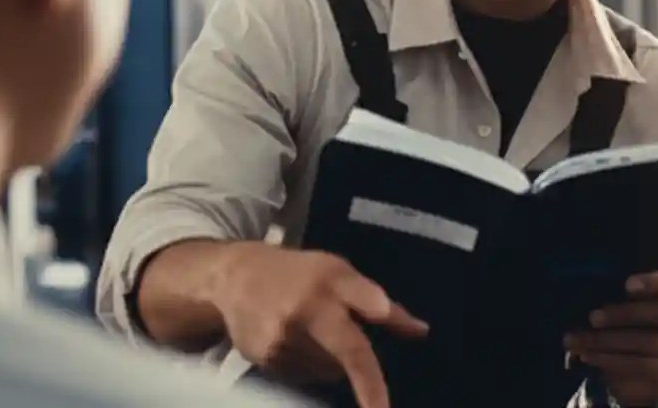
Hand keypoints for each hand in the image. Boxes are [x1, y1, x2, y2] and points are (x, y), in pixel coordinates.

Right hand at [214, 242, 428, 407]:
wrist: (235, 277)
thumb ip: (379, 303)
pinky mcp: (262, 362)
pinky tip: (295, 338)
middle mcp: (299, 320)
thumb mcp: (341, 273)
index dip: (370, 384)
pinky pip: (301, 376)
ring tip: (311, 327)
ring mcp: (277, 346)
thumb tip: (422, 331)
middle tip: (335, 326)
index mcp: (326, 292)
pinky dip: (308, 363)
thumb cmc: (301, 273)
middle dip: (350, 354)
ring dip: (328, 358)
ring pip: (324, 372)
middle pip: (342, 362)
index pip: (354, 347)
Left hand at [564, 269, 657, 405]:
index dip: (654, 281)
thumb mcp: (623, 308)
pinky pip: (638, 365)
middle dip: (623, 314)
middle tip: (592, 317)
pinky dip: (608, 360)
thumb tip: (582, 294)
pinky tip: (587, 355)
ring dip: (605, 341)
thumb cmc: (628, 326)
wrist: (645, 368)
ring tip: (576, 340)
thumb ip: (613, 298)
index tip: (627, 284)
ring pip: (644, 341)